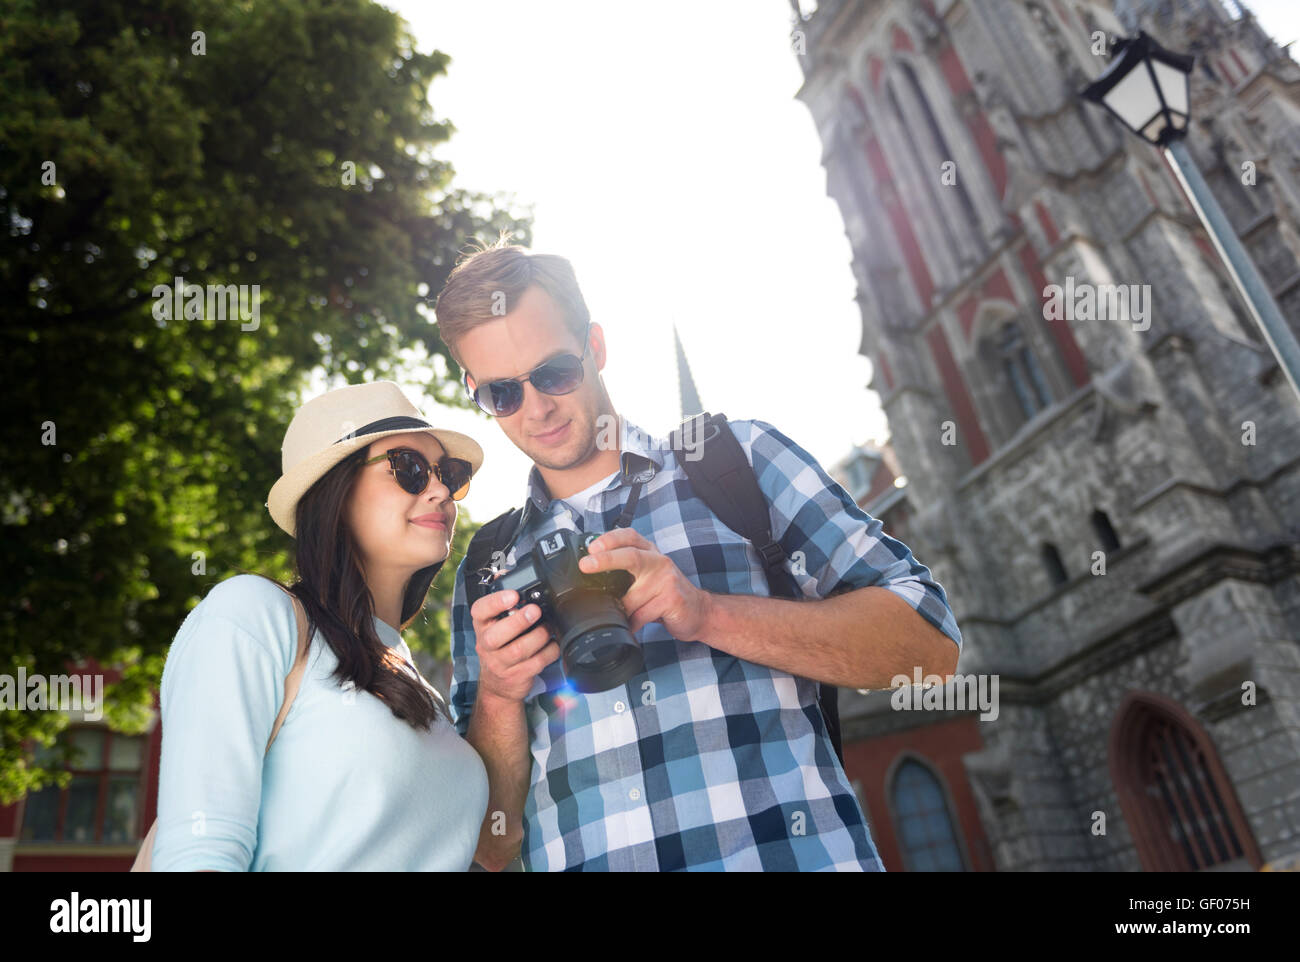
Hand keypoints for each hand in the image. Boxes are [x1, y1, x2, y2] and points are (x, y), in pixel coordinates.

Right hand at [469, 589, 560, 702]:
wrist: (498, 685)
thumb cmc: (501, 645)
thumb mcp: (496, 623)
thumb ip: (502, 600)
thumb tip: (504, 572)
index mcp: (482, 626)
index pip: (479, 611)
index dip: (495, 602)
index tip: (513, 595)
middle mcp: (486, 645)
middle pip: (495, 635)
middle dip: (519, 621)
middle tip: (536, 611)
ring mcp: (499, 663)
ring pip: (518, 650)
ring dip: (539, 636)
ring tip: (548, 628)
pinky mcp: (516, 676)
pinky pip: (536, 663)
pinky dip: (550, 652)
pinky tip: (553, 645)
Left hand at [578, 528, 712, 639]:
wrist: (699, 611)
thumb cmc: (666, 594)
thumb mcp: (647, 576)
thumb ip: (625, 572)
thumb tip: (589, 577)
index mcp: (649, 552)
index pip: (629, 536)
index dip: (609, 539)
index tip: (591, 547)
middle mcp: (658, 561)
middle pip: (631, 556)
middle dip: (606, 559)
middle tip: (586, 565)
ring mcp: (667, 580)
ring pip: (631, 598)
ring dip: (621, 611)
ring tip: (618, 617)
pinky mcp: (672, 599)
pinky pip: (641, 614)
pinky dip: (631, 624)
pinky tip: (631, 627)